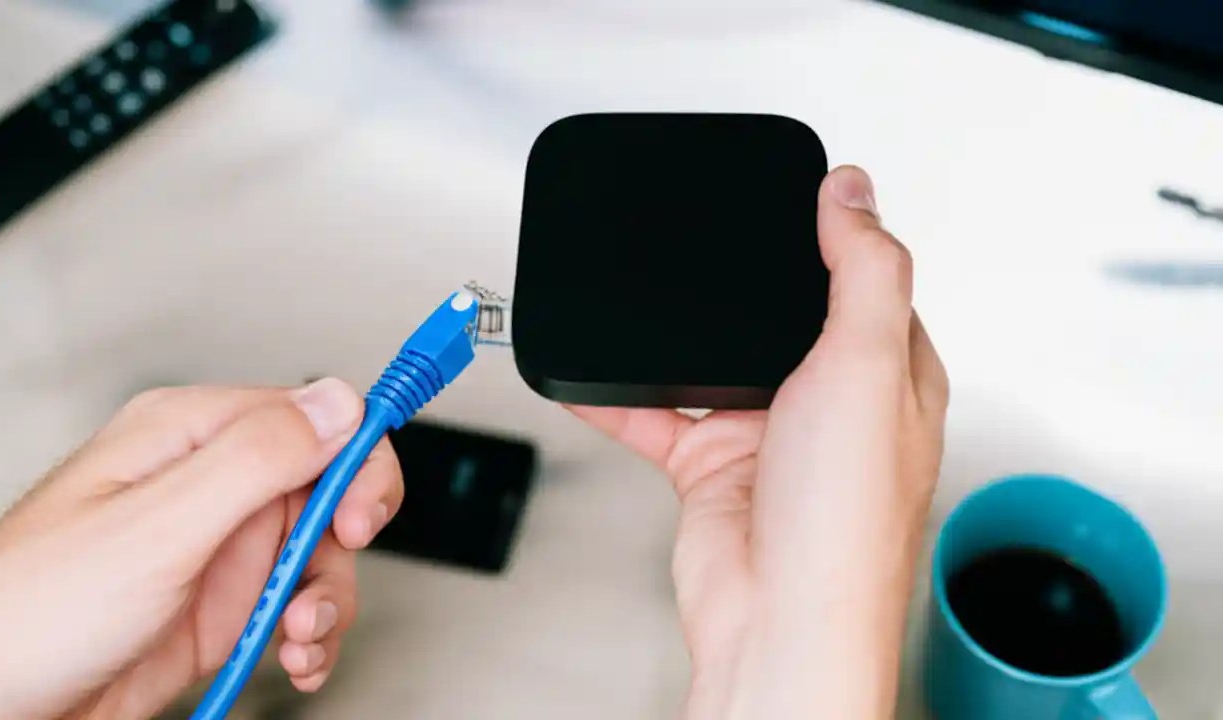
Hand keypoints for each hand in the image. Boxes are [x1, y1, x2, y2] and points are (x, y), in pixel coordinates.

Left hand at [0, 379, 401, 719]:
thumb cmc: (27, 614)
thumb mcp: (158, 527)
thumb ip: (256, 459)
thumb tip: (338, 403)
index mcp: (187, 439)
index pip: (308, 418)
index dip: (352, 462)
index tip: (363, 513)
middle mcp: (205, 487)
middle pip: (325, 489)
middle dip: (343, 538)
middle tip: (333, 566)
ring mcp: (213, 549)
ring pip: (317, 555)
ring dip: (327, 599)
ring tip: (299, 634)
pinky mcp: (217, 607)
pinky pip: (293, 606)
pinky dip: (310, 636)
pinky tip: (294, 656)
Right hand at [571, 166, 947, 718]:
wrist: (777, 618)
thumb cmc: (842, 522)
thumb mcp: (866, 364)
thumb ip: (863, 270)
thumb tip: (853, 191)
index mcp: (891, 377)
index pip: (869, 285)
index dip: (837, 240)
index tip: (800, 197)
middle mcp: (831, 406)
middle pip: (782, 320)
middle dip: (746, 288)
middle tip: (710, 240)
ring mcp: (768, 436)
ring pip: (710, 364)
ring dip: (676, 339)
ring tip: (645, 294)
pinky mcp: (712, 468)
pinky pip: (654, 415)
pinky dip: (616, 396)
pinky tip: (590, 372)